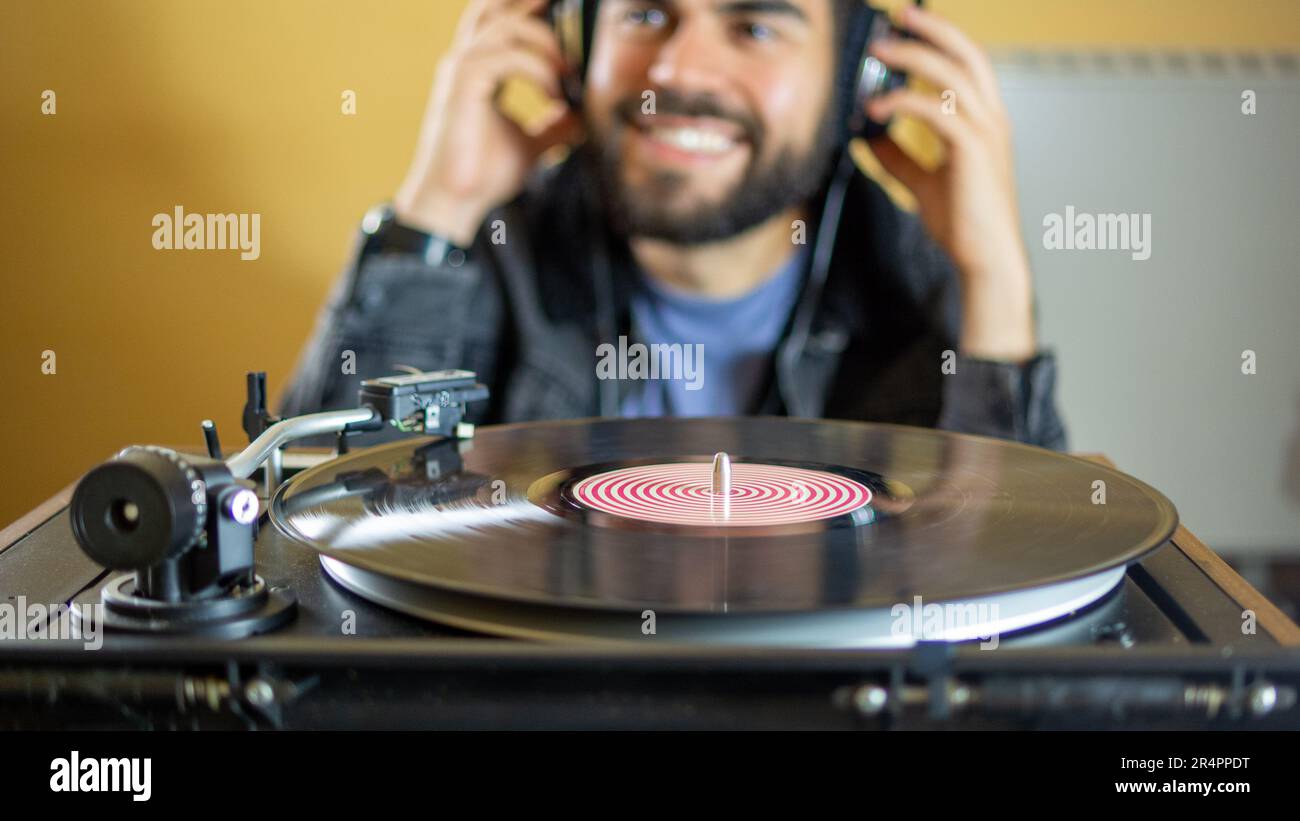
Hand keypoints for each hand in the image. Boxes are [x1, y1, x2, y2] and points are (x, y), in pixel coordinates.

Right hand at [394, 0, 581, 245]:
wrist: (455, 202)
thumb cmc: (482, 176)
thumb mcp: (530, 146)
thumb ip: (552, 126)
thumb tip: (579, 118)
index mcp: (478, 71)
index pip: (498, 22)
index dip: (527, 8)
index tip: (561, 7)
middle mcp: (466, 62)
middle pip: (494, 8)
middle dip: (530, 4)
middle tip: (568, 13)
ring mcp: (462, 69)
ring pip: (507, 26)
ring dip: (546, 45)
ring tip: (566, 76)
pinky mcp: (464, 83)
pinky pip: (509, 57)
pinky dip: (540, 72)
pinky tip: (555, 97)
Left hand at [865, 6, 1035, 361]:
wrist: (984, 259)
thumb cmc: (964, 225)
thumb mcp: (923, 183)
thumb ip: (898, 157)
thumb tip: (866, 137)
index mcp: (985, 122)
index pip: (967, 64)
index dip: (940, 39)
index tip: (906, 23)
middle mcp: (991, 119)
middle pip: (967, 54)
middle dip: (932, 30)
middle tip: (896, 16)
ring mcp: (986, 132)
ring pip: (952, 74)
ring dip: (912, 57)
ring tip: (878, 50)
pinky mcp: (973, 150)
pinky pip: (936, 110)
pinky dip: (904, 103)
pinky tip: (875, 109)